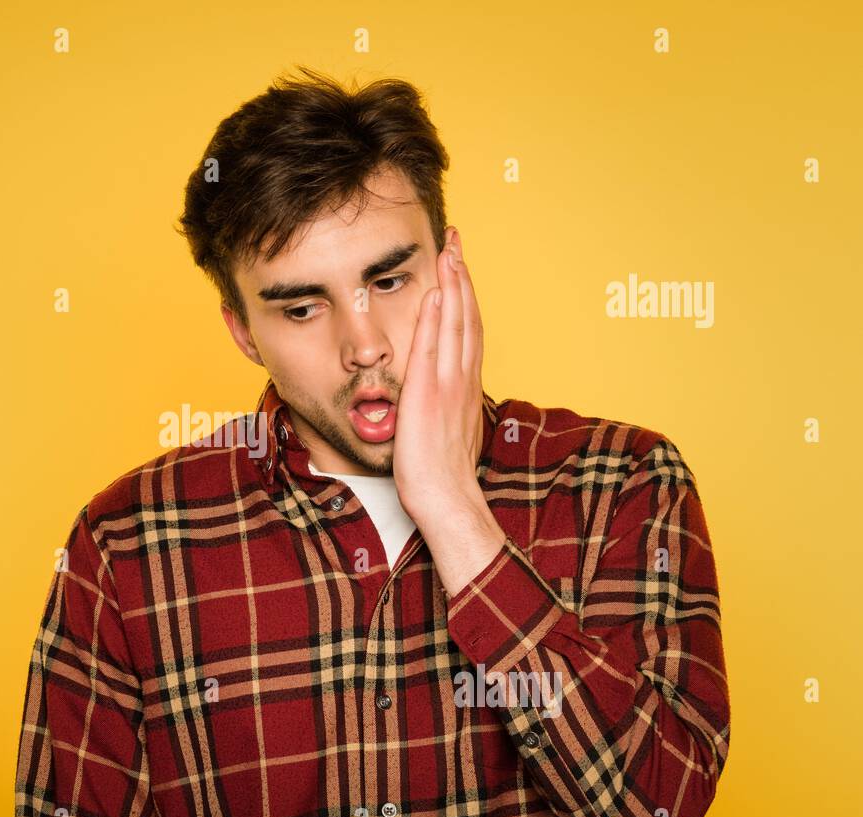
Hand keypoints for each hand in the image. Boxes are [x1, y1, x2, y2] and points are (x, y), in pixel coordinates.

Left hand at [393, 226, 505, 594]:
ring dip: (451, 286)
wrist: (445, 499)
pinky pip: (432, 352)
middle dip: (460, 275)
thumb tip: (438, 391)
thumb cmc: (441, 472)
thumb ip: (445, 401)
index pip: (467, 328)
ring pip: (454, 326)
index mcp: (464, 384)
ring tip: (448, 251)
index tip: (457, 264)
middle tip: (455, 239)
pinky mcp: (429, 397)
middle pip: (465, 317)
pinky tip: (434, 294)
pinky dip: (435, 321)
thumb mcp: (446, 426)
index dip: (463, 294)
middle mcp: (461, 379)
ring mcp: (448, 386)